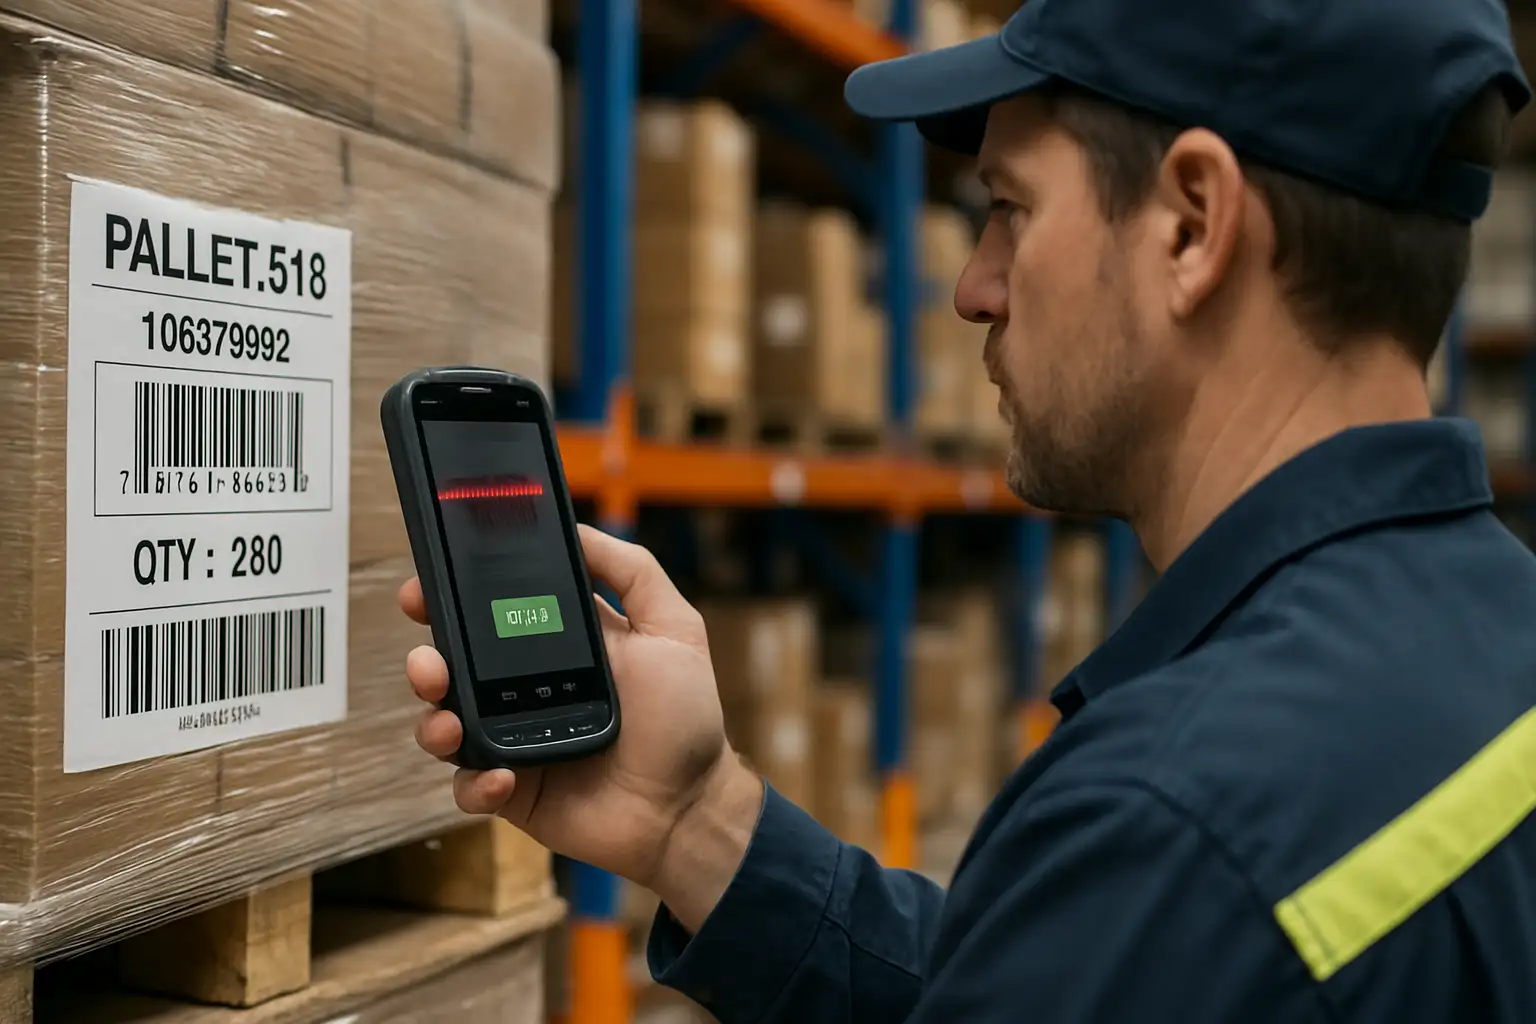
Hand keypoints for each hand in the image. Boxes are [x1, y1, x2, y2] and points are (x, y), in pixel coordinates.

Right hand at [400, 524, 762, 925]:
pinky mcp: (512, 791)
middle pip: (452, 667)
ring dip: (433, 719)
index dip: (450, 598)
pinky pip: (468, 785)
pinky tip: (502, 777)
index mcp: (556, 646)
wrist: (690, 806)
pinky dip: (474, 781)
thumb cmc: (686, 718)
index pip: (489, 614)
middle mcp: (525, 689)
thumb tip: (576, 530)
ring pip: (444, 724)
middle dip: (426, 659)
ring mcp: (514, 740)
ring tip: (449, 720)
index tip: (426, 586)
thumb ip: (633, 573)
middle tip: (428, 661)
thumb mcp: (674, 629)